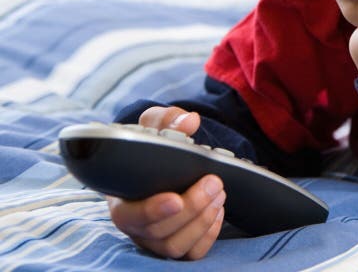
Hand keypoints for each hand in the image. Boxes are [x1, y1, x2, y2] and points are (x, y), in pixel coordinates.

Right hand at [106, 106, 224, 259]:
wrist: (161, 162)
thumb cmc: (151, 146)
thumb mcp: (155, 126)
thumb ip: (167, 120)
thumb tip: (190, 121)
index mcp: (121, 198)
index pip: (128, 216)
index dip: (151, 211)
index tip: (175, 198)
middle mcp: (136, 225)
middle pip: (158, 234)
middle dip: (191, 208)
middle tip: (214, 182)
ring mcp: (155, 238)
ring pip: (175, 246)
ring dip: (202, 221)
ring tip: (219, 192)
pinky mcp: (176, 244)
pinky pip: (192, 253)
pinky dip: (209, 235)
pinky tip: (218, 210)